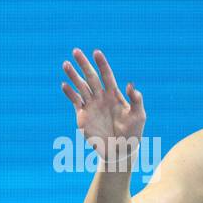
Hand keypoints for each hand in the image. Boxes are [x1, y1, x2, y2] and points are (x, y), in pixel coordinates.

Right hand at [61, 48, 145, 167]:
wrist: (119, 151)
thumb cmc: (133, 133)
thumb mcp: (138, 115)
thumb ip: (136, 99)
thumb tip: (130, 84)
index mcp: (114, 95)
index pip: (107, 75)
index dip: (102, 64)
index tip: (96, 53)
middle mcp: (101, 97)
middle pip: (91, 77)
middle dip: (84, 64)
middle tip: (76, 51)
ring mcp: (91, 106)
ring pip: (80, 87)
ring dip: (73, 76)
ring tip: (66, 64)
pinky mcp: (82, 116)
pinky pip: (75, 101)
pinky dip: (69, 93)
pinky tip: (64, 85)